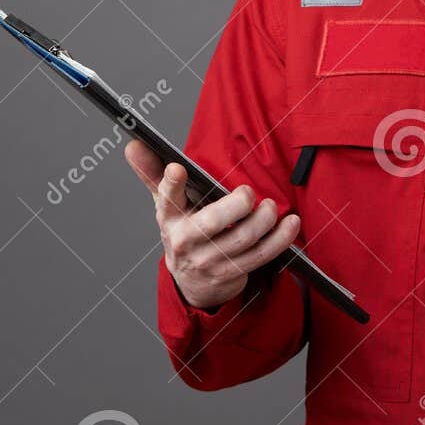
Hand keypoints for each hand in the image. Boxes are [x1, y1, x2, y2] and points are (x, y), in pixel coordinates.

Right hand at [125, 140, 300, 310]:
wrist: (192, 281)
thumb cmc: (183, 232)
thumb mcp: (166, 204)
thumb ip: (153, 172)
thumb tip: (135, 143)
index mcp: (169, 218)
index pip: (166, 198)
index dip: (171, 183)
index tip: (178, 168)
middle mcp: (186, 241)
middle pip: (210, 224)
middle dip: (233, 207)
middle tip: (248, 193)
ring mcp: (209, 260)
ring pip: (240, 240)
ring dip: (262, 221)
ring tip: (270, 206)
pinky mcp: (232, 272)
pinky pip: (260, 255)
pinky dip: (279, 239)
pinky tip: (290, 223)